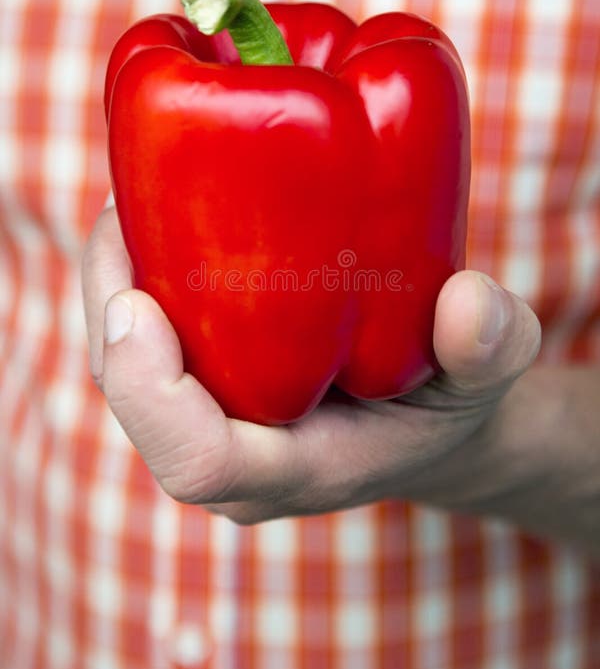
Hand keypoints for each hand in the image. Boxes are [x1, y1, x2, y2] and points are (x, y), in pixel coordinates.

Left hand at [82, 205, 540, 523]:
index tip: (139, 304)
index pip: (198, 462)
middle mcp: (234, 455)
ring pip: (123, 364)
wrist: (421, 414)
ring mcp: (212, 418)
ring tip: (130, 198)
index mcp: (294, 470)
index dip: (152, 394)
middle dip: (109, 310)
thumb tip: (468, 301)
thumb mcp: (489, 375)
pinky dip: (134, 275)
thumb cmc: (450, 400)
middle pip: (132, 402)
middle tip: (122, 214)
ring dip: (111, 282)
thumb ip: (494, 348)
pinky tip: (156, 211)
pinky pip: (142, 337)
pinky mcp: (204, 379)